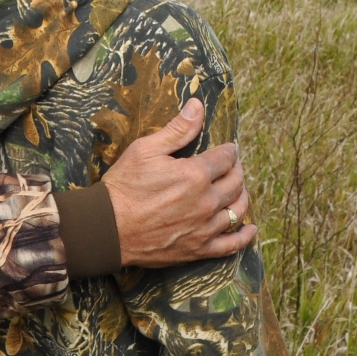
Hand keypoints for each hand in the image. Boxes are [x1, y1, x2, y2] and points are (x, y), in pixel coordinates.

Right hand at [102, 100, 255, 266]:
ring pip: (237, 210)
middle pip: (235, 183)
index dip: (229, 151)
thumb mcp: (146, 149)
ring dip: (241, 197)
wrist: (107, 229)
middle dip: (236, 171)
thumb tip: (198, 106)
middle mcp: (206, 202)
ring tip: (238, 190)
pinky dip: (243, 236)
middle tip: (232, 167)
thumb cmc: (124, 187)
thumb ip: (178, 129)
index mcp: (196, 174)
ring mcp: (204, 228)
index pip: (225, 158)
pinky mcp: (198, 249)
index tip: (228, 149)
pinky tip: (249, 229)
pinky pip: (230, 245)